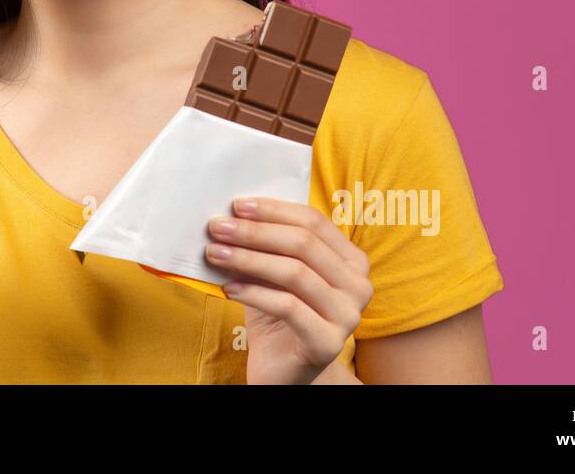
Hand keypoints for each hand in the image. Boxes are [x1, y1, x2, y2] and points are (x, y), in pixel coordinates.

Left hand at [205, 197, 372, 384]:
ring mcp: (348, 316)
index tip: (237, 205)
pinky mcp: (329, 343)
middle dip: (255, 232)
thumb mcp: (273, 271)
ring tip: (215, 253)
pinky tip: (227, 288)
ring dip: (248, 259)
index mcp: (352, 260)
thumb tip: (233, 213)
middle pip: (303, 244)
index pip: (314, 221)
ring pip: (294, 272)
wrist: (283, 369)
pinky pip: (287, 306)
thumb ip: (266, 244)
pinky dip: (253, 293)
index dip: (274, 210)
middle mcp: (358, 286)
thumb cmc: (277, 314)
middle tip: (218, 227)